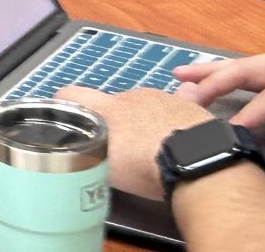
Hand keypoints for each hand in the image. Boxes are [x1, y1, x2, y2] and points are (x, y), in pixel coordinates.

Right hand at [57, 86, 212, 199]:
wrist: (199, 162)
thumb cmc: (146, 167)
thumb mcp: (110, 170)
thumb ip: (94, 153)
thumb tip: (83, 152)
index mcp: (106, 109)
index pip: (71, 94)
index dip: (65, 104)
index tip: (67, 118)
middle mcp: (131, 96)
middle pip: (113, 102)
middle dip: (116, 119)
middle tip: (125, 148)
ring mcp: (163, 97)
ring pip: (146, 105)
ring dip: (146, 119)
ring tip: (159, 147)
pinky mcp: (191, 104)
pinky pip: (177, 105)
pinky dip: (174, 118)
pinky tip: (182, 135)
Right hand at [180, 48, 264, 185]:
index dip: (254, 112)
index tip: (229, 129)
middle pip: (253, 68)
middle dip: (218, 82)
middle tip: (186, 96)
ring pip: (249, 63)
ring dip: (214, 71)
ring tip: (180, 75)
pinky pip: (256, 67)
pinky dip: (229, 71)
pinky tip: (211, 75)